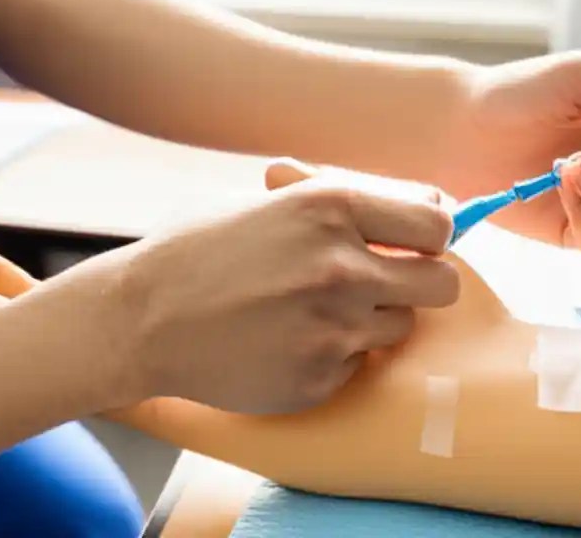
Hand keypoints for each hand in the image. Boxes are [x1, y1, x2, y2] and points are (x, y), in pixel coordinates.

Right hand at [0, 168, 458, 415]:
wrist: (138, 318)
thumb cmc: (200, 250)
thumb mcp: (270, 204)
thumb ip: (343, 203)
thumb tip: (425, 203)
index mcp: (331, 206)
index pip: (436, 223)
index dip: (431, 237)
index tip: (413, 245)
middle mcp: (341, 264)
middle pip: (442, 284)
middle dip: (421, 283)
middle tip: (385, 285)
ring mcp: (332, 325)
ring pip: (401, 327)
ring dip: (373, 320)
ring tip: (317, 312)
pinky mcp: (318, 376)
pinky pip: (358, 365)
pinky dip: (334, 357)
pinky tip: (287, 343)